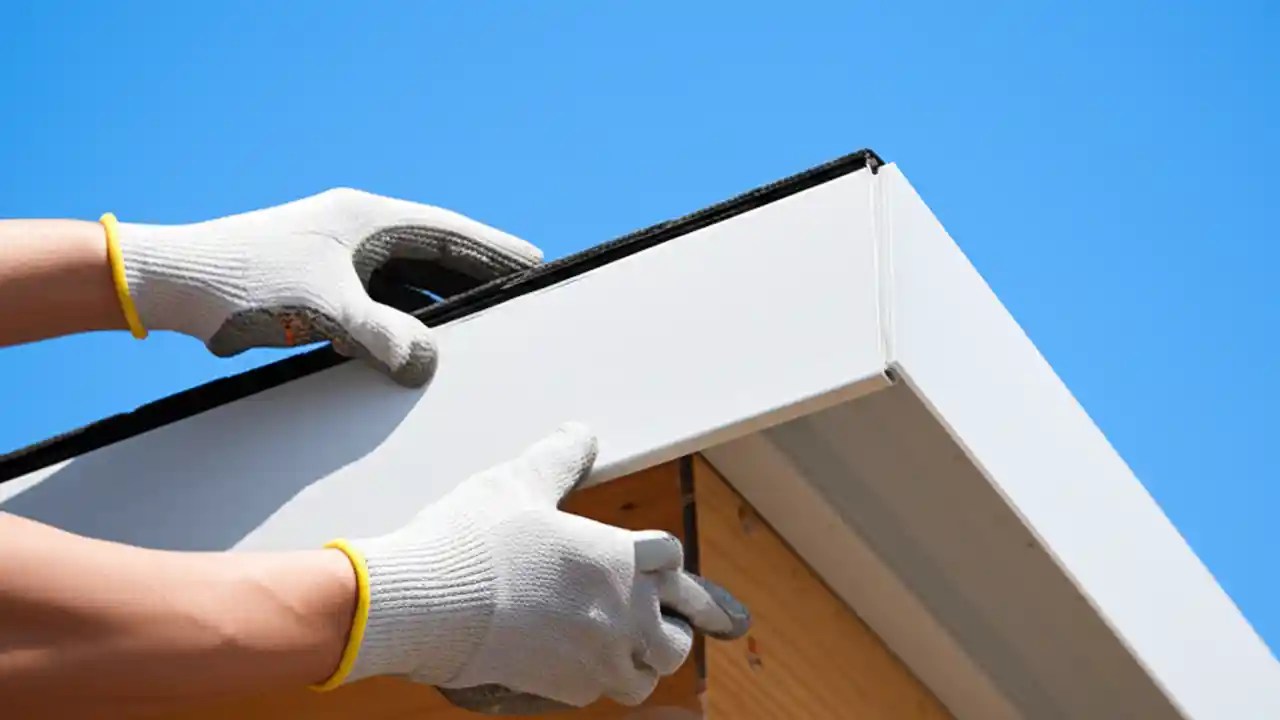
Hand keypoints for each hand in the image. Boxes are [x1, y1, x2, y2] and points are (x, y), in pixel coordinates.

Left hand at [117, 188, 541, 386]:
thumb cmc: (243, 281)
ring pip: (410, 281)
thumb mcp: (321, 309)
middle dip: (480, 278)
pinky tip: (425, 343)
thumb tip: (428, 364)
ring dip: (444, 303)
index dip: (497, 251)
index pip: (451, 233)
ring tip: (487, 325)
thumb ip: (381, 336)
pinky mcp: (321, 285)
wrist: (171, 284)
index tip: (538, 265)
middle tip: (524, 298)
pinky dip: (408, 321)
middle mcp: (359, 233)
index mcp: (368, 220)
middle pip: (437, 255)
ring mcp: (340, 258)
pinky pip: (382, 302)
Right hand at [326, 423, 727, 707]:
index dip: (663, 558)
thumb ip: (560, 457)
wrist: (427, 605)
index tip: (656, 562)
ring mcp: (601, 657)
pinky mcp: (570, 689)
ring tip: (633, 645)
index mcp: (621, 557)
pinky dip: (601, 679)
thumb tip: (582, 433)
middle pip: (680, 629)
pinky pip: (605, 691)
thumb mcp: (519, 482)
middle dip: (677, 620)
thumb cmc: (475, 540)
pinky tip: (581, 663)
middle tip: (672, 619)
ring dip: (648, 657)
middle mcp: (625, 612)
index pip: (671, 558)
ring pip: (654, 669)